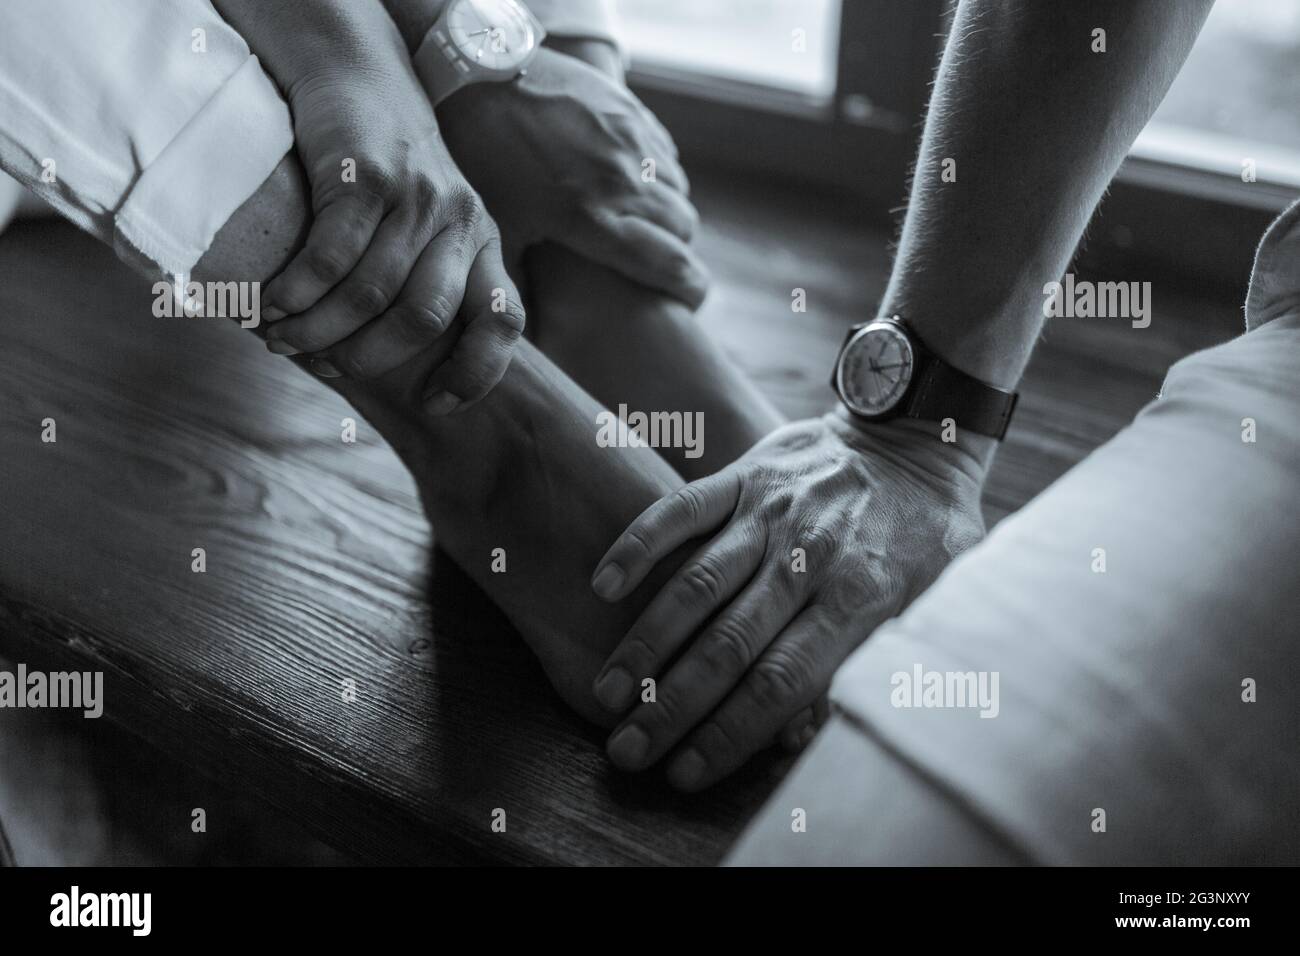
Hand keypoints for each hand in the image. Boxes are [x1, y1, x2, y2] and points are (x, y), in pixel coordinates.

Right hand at [261, 67, 524, 412]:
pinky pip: (331, 257)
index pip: (503, 319)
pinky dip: (298, 293)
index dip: (477, 372)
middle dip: (369, 358)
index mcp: (485, 244)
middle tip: (326, 368)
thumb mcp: (432, 224)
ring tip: (282, 340)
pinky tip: (273, 306)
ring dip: (318, 330)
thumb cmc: (390, 175)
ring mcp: (416, 197)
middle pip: (423, 318)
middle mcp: (461, 222)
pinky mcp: (366, 177)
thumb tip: (405, 372)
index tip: (434, 404)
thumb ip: (431, 281)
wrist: (358, 79)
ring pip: (370, 293)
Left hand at [438, 48, 707, 307]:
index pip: (672, 265)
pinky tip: (634, 184)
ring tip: (644, 226)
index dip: (691, 291)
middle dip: (678, 254)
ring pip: (679, 190)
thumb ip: (517, 287)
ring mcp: (631, 140)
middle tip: (658, 267)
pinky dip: (660, 176)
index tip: (690, 306)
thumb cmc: (481, 161)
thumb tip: (520, 340)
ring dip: (670, 214)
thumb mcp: (495, 232)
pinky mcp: (630, 110)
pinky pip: (666, 154)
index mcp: (594, 218)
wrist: (475, 77)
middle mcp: (624, 180)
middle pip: (684, 229)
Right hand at [587, 413, 991, 790]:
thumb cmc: (925, 531)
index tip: (685, 773)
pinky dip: (640, 543)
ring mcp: (770, 513)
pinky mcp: (744, 474)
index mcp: (859, 598)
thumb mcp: (930, 600)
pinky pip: (683, 508)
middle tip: (628, 750)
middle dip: (673, 705)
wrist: (916, 434)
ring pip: (696, 585)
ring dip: (648, 642)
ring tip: (608, 692)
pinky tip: (602, 584)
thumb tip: (803, 734)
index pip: (782, 682)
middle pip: (730, 645)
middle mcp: (806, 558)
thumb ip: (872, 663)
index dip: (730, 732)